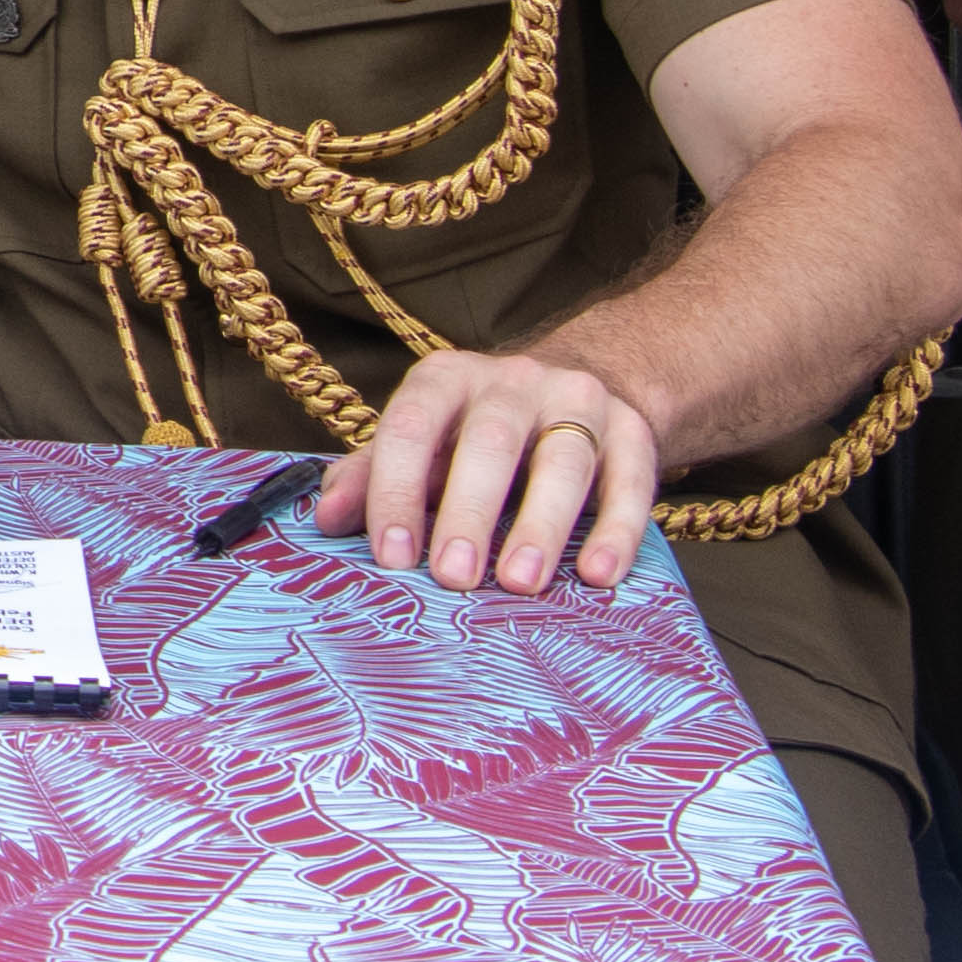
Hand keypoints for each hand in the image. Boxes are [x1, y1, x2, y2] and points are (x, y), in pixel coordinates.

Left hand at [314, 348, 661, 591]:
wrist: (582, 383)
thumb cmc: (479, 431)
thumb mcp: (424, 441)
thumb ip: (374, 475)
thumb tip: (327, 520)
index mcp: (445, 378)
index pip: (411, 427)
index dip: (397, 490)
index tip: (393, 556)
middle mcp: (511, 380)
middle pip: (488, 442)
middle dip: (468, 512)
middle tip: (454, 577)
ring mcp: (577, 401)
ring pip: (563, 461)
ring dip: (539, 525)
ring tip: (519, 583)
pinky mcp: (635, 433)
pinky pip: (631, 482)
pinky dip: (616, 531)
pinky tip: (598, 575)